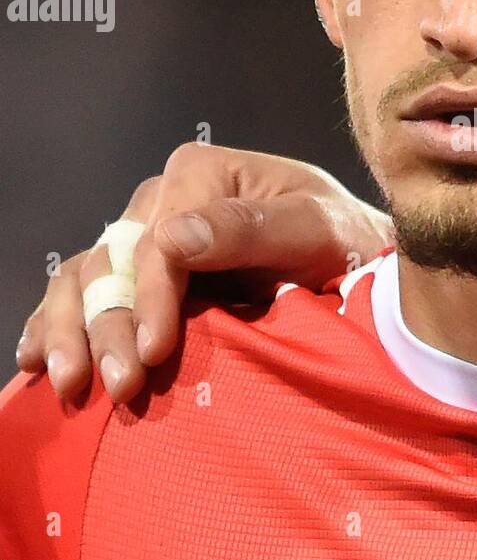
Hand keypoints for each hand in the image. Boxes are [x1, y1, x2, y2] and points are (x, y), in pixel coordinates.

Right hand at [14, 142, 392, 402]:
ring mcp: (146, 239)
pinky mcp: (143, 278)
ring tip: (70, 385)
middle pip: (114, 263)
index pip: (159, 240)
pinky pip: (84, 297)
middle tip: (119, 385)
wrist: (355, 263)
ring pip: (86, 281)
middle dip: (108, 327)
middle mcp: (162, 201)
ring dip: (71, 332)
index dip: (151, 297)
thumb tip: (173, 236)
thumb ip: (253, 228)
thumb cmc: (343, 240)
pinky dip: (55, 327)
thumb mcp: (317, 227)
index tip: (155, 351)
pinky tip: (36, 363)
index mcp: (201, 173)